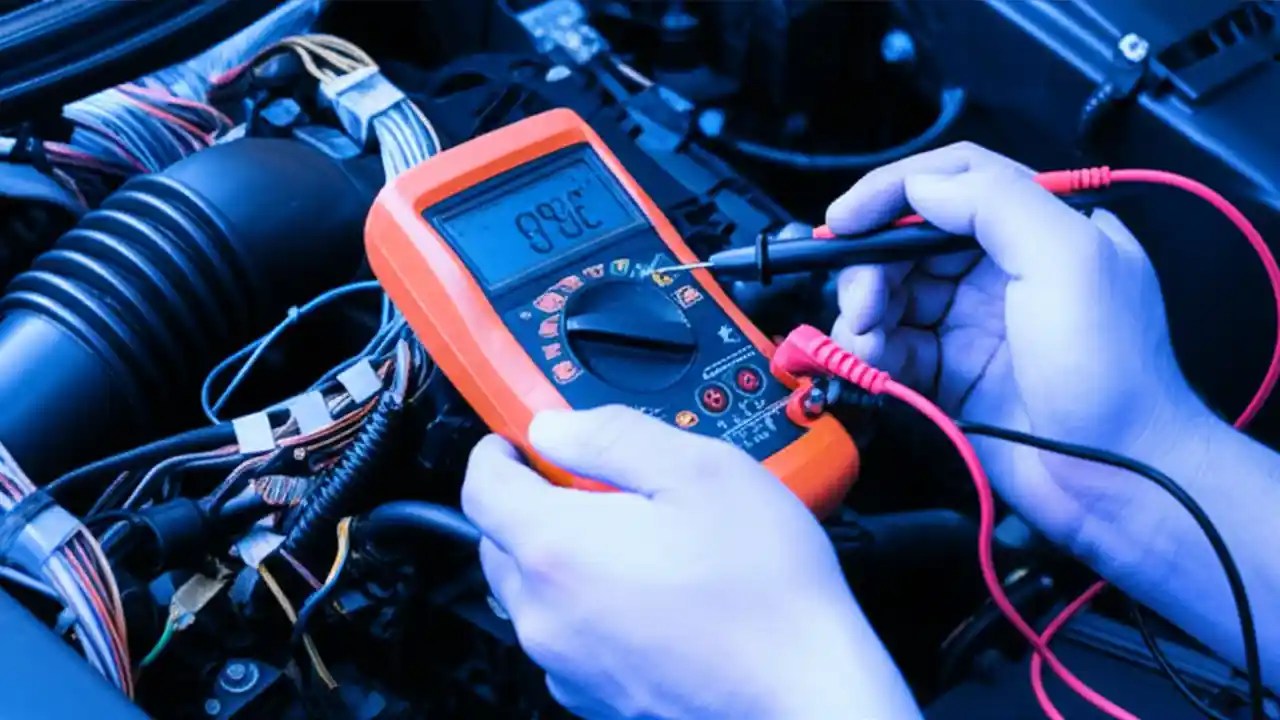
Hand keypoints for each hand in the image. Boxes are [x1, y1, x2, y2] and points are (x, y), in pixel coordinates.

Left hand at [462, 406, 919, 719]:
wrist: (807, 696)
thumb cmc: (766, 593)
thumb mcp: (701, 471)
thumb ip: (613, 436)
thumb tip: (556, 427)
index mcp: (557, 547)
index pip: (480, 486)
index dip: (495, 450)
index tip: (517, 438)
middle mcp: (546, 613)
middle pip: (500, 540)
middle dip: (531, 501)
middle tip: (590, 481)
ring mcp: (566, 663)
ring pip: (534, 590)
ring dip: (562, 555)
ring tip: (637, 538)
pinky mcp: (595, 697)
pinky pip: (569, 633)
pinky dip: (589, 604)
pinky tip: (653, 592)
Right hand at [826, 142, 1214, 578]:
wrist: (1116, 480)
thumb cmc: (1117, 377)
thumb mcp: (1069, 261)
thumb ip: (998, 204)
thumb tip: (923, 184)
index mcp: (1040, 230)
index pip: (956, 181)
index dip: (894, 191)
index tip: (849, 217)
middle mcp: (1002, 271)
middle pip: (909, 240)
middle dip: (871, 264)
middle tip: (862, 300)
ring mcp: (973, 324)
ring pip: (891, 293)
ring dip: (864, 311)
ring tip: (865, 339)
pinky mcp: (951, 374)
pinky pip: (891, 348)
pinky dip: (870, 352)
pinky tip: (873, 363)